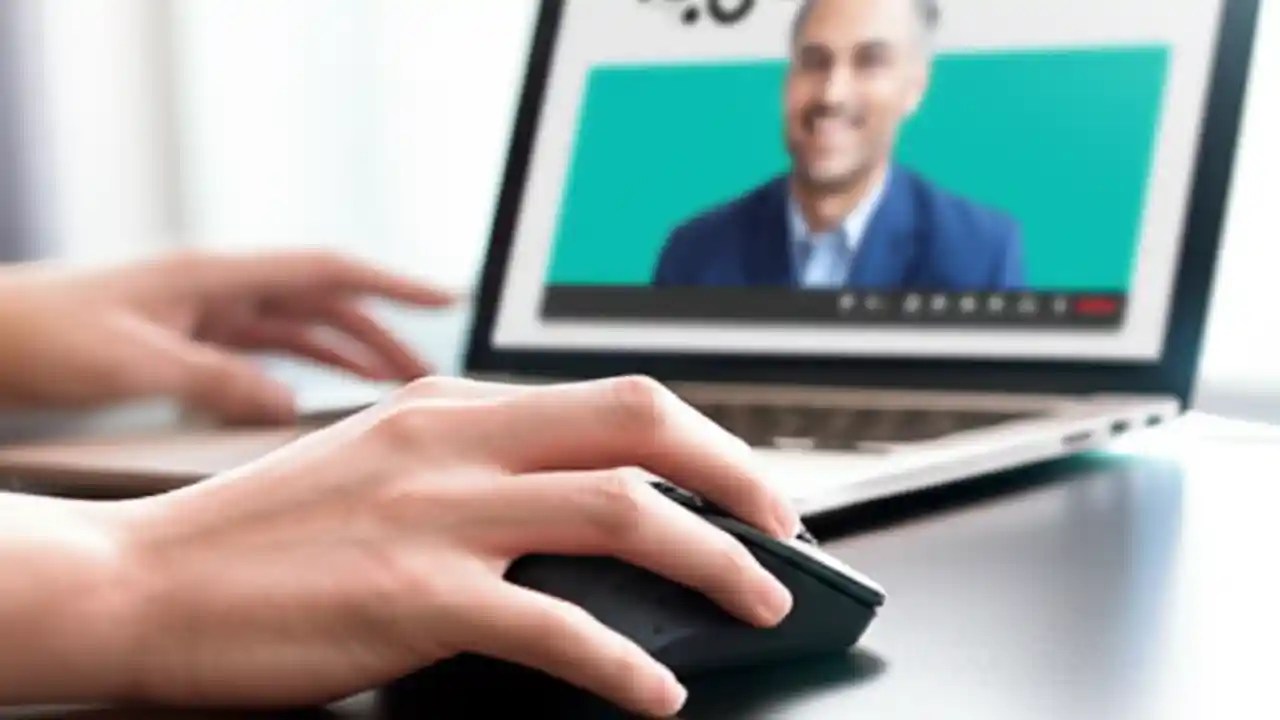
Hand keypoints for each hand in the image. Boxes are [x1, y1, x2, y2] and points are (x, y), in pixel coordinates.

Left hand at [0, 249, 455, 423]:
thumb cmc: (43, 337)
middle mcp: (220, 288)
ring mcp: (206, 314)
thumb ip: (220, 383)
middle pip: (324, 305)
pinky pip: (264, 354)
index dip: (393, 283)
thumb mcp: (137, 363)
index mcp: (215, 275)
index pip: (326, 270)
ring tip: (391, 389)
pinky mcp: (189, 341)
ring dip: (346, 356)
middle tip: (428, 372)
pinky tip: (317, 401)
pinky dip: (299, 374)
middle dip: (381, 333)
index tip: (447, 297)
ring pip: (299, 332)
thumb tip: (289, 406)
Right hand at [92, 376, 800, 716]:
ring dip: (713, 559)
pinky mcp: (412, 595)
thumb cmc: (261, 540)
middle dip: (736, 472)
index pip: (613, 399)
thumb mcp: (381, 473)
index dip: (701, 439)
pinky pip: (555, 624)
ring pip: (622, 510)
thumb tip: (578, 514)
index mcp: (451, 408)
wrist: (140, 581)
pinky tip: (654, 691)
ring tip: (759, 603)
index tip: (744, 483)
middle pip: (642, 425)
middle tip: (785, 528)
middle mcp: (455, 441)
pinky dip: (623, 661)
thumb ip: (475, 477)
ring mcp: (437, 513)